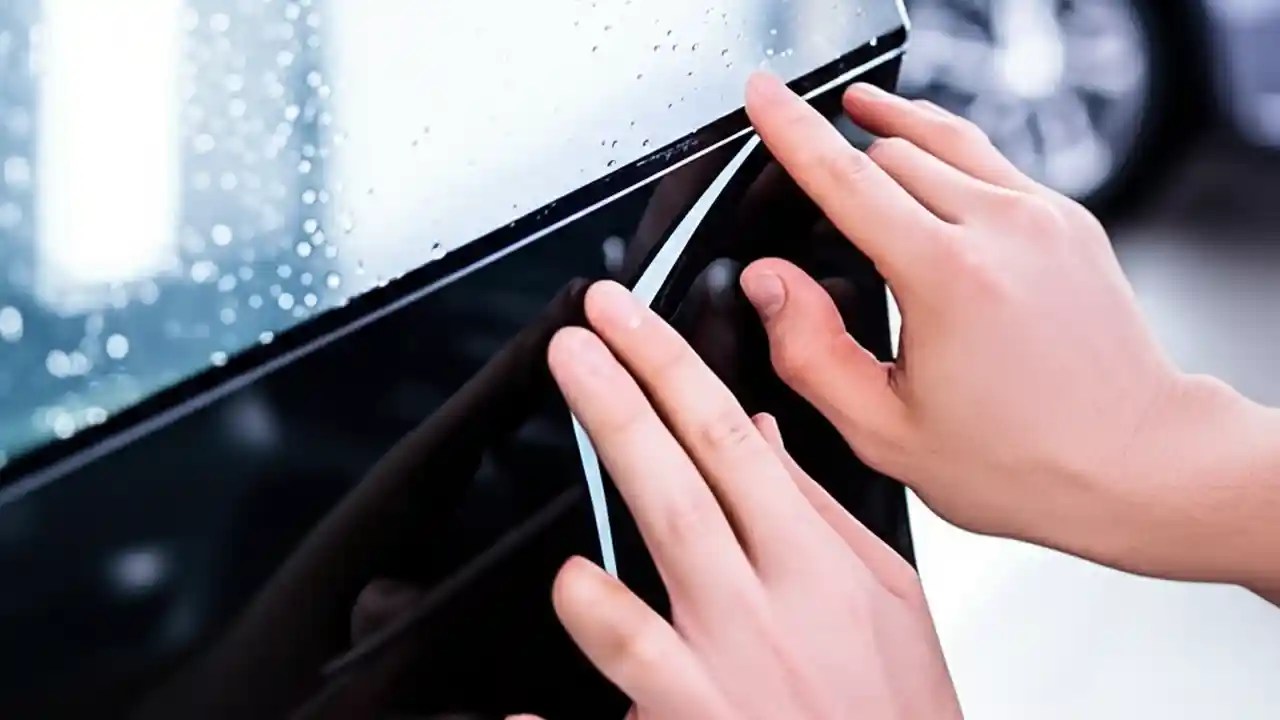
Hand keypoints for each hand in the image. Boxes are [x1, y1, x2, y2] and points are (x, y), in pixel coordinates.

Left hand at [538, 281, 960, 718]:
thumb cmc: (895, 707)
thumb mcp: (886, 595)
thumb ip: (816, 507)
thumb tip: (761, 431)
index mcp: (816, 565)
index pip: (732, 442)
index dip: (672, 369)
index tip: (626, 322)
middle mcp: (764, 613)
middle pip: (679, 490)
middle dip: (621, 404)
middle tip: (574, 346)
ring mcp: (720, 675)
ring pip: (641, 593)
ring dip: (594, 547)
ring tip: (567, 478)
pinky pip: (619, 686)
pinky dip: (574, 663)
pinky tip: (540, 642)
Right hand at [739, 73, 1279, 588]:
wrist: (1136, 463)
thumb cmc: (1020, 463)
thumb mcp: (887, 431)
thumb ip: (811, 352)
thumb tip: (768, 283)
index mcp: (949, 279)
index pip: (848, 179)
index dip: (792, 130)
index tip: (762, 96)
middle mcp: (1004, 229)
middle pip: (893, 150)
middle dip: (840, 152)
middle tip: (805, 174)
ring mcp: (1045, 216)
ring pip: (945, 138)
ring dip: (891, 129)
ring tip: (857, 115)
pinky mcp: (1070, 218)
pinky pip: (991, 159)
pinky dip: (945, 154)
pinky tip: (927, 168)